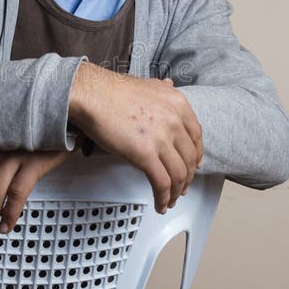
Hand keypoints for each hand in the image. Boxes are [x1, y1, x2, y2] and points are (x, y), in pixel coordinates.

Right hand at [68, 62, 202, 213]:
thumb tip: (168, 86)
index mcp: (178, 104)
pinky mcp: (145, 154)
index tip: (194, 165)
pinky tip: (160, 204)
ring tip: (170, 200)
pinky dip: (163, 197)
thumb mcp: (147, 84)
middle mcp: (175, 121)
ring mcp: (162, 138)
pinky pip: (162, 183)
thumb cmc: (111, 90)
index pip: (196, 136)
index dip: (196, 155)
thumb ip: (162, 88)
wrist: (92, 94)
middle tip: (181, 187)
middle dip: (187, 177)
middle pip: (189, 158)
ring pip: (178, 174)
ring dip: (176, 192)